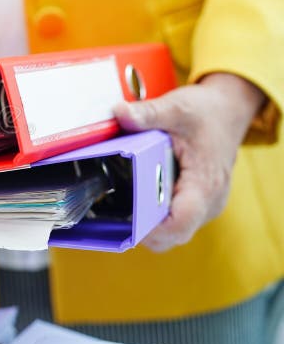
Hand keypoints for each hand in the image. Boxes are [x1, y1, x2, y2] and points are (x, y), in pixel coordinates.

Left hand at [113, 72, 265, 251]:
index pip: (179, 224)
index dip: (150, 228)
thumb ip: (147, 114)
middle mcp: (208, 203)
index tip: (124, 215)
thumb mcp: (176, 108)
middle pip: (171, 235)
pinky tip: (137, 192)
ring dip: (146, 221)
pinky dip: (154, 213)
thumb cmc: (206, 113)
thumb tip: (120, 114)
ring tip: (124, 196)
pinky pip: (173, 220)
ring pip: (171, 232)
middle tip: (116, 205)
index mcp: (205, 185)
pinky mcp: (195, 203)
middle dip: (141, 227)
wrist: (227, 111)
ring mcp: (203, 206)